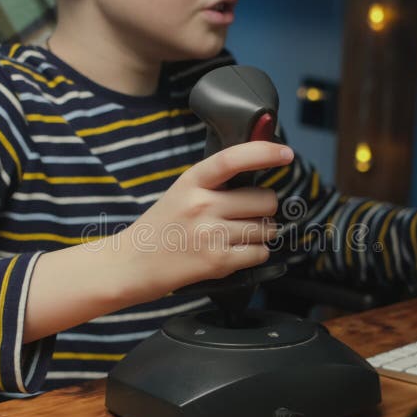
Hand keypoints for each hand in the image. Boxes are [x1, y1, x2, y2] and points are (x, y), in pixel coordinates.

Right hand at [116, 141, 293, 298]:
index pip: (233, 159)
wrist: (131, 264)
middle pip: (265, 199)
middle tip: (247, 215)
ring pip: (267, 228)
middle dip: (264, 209)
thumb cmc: (162, 227)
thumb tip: (260, 171)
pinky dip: (255, 253)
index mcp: (192, 181)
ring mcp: (210, 233)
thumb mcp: (182, 192)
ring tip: (236, 236)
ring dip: (261, 233)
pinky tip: (235, 252)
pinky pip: (260, 252)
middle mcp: (202, 204)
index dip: (264, 152)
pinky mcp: (217, 261)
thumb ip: (215, 183)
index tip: (285, 153)